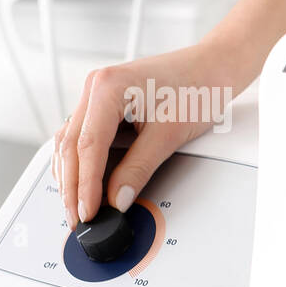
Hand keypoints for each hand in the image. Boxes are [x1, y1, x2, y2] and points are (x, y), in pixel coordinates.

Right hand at [52, 0, 285, 228]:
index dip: (84, 185)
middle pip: (70, 145)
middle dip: (71, 186)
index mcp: (107, 88)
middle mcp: (95, 87)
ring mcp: (98, 94)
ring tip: (78, 207)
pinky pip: (84, 135)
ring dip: (72, 176)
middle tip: (78, 219)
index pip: (86, 147)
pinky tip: (85, 183)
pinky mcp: (106, 103)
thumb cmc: (199, 89)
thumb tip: (117, 199)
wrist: (215, 67)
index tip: (88, 213)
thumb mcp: (169, 134)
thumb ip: (139, 168)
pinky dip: (82, 162)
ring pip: (71, 141)